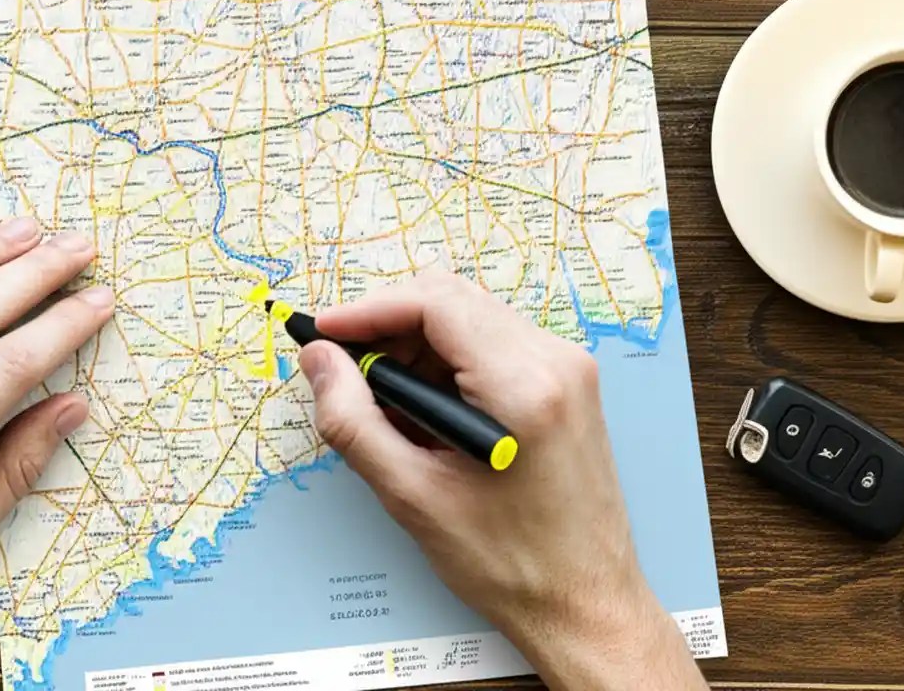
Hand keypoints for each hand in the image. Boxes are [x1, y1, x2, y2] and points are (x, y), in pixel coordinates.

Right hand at [298, 272, 705, 690]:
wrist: (584, 603)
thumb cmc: (510, 564)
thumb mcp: (413, 496)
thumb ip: (354, 421)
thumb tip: (319, 361)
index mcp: (524, 385)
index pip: (434, 302)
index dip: (367, 310)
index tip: (322, 334)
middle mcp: (555, 361)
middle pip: (451, 298)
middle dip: (388, 325)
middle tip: (344, 371)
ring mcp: (568, 369)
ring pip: (469, 317)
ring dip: (416, 345)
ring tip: (384, 403)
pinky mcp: (567, 383)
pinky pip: (492, 342)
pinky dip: (447, 362)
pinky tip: (424, 410)